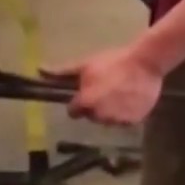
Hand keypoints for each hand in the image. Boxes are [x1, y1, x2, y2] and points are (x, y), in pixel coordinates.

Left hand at [45, 46, 164, 125]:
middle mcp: (100, 117)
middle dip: (94, 106)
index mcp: (85, 104)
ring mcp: (118, 121)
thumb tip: (39, 70)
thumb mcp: (85, 65)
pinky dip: (125, 113)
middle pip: (91, 116)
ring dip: (109, 110)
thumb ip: (62, 72)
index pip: (73, 111)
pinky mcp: (133, 122)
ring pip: (107, 119)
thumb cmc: (112, 62)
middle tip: (105, 88)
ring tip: (119, 92)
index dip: (78, 101)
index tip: (86, 91)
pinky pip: (123, 121)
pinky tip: (129, 98)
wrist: (145, 63)